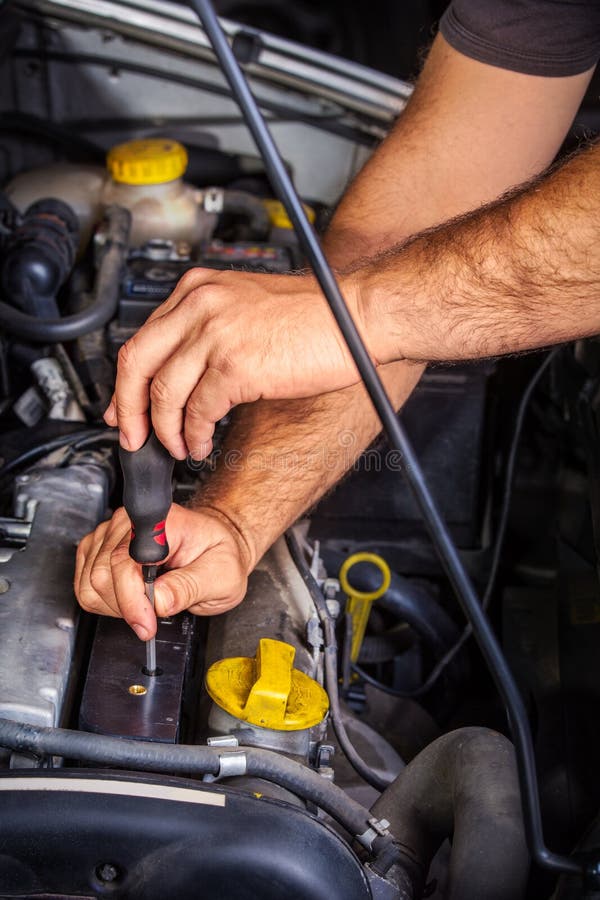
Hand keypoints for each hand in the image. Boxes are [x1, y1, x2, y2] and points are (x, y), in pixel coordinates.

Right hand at [74, 503, 253, 638]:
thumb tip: (157, 602)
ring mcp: (110, 533)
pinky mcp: (99, 547)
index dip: (133, 599)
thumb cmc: (216, 554)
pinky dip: (104, 601)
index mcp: (161, 522)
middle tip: (152, 618)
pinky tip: (130, 598)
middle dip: (126, 607)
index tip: (147, 622)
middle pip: (102, 575)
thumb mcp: (221, 576)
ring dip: (114, 606)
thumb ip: (189, 587)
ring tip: (144, 605)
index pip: (126, 561)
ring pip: (89, 582)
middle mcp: (130, 522)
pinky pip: (85, 583)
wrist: (210, 544)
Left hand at [104, 268, 367, 458]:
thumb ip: (207, 330)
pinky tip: (202, 445)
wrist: (356, 317)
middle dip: (129, 409)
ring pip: (164, 393)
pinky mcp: (234, 365)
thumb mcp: (246, 307)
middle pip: (136, 363)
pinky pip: (197, 411)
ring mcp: (215, 334)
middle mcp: (199, 305)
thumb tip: (179, 374)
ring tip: (178, 448)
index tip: (125, 408)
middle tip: (133, 437)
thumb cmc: (314, 317)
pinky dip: (195, 436)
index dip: (127, 382)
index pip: (142, 338)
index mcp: (198, 289)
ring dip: (166, 431)